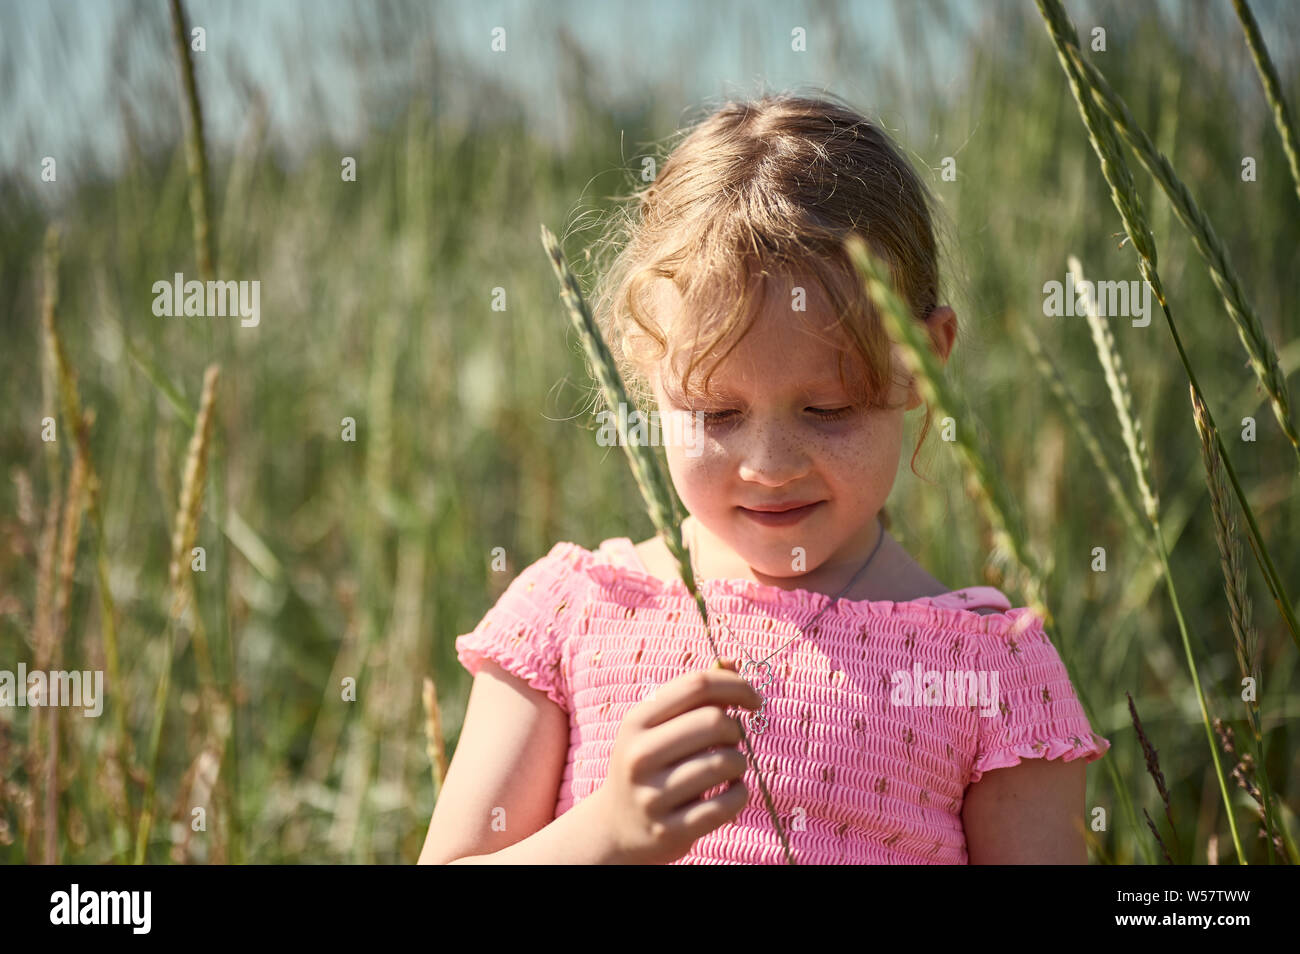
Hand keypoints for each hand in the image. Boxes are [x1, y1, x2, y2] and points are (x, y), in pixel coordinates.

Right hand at [591, 658, 761, 864]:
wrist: (616, 827)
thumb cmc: (648, 765)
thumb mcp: (656, 726)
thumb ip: (693, 695)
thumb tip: (732, 663)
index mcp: (636, 721)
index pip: (697, 685)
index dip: (736, 685)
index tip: (754, 700)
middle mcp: (639, 756)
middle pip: (715, 722)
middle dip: (735, 729)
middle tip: (732, 740)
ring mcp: (653, 796)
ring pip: (727, 762)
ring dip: (739, 763)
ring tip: (727, 768)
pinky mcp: (672, 830)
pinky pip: (729, 802)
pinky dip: (741, 793)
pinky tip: (730, 791)